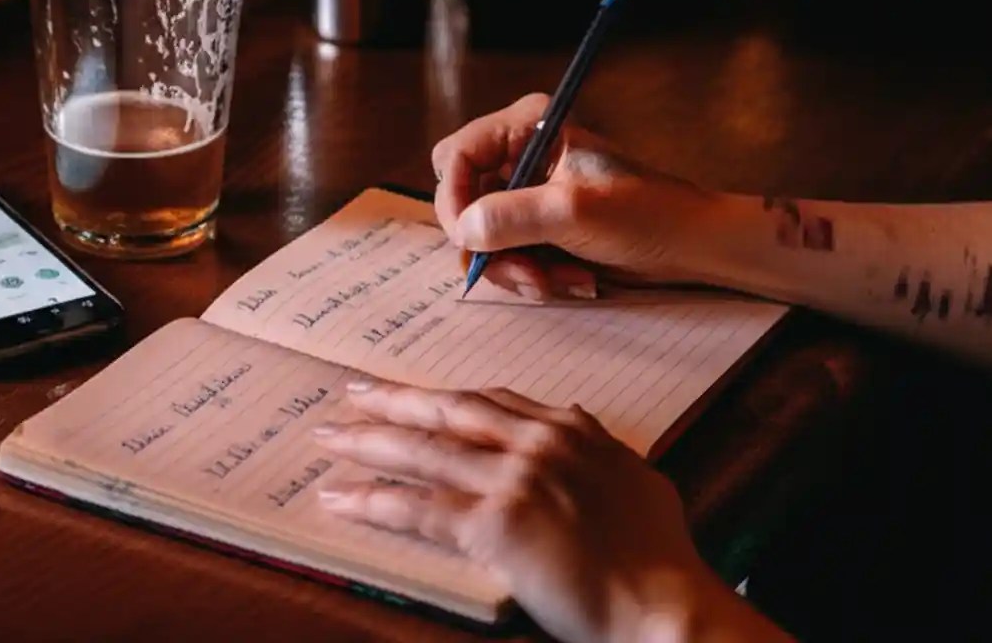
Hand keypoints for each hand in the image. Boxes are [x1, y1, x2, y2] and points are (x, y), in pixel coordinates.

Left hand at [311, 381, 709, 642]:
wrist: (663, 600)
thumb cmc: (659, 556)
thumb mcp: (637, 480)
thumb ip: (599, 453)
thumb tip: (581, 434)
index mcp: (573, 428)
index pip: (493, 400)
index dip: (446, 396)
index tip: (415, 392)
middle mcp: (540, 440)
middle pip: (449, 409)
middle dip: (394, 399)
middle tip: (351, 393)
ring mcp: (515, 477)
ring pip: (425, 450)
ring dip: (369, 441)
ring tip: (329, 439)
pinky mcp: (495, 521)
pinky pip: (418, 507)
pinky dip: (372, 500)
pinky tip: (340, 499)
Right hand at [432, 93, 746, 299]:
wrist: (690, 245)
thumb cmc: (645, 214)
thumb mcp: (572, 212)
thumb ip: (511, 217)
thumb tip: (461, 231)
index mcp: (527, 126)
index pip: (457, 156)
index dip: (453, 200)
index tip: (468, 240)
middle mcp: (522, 154)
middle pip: (464, 200)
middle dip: (489, 245)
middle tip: (523, 273)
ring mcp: (529, 193)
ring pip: (483, 237)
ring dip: (515, 268)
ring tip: (554, 282)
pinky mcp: (540, 226)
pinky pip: (508, 255)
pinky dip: (532, 275)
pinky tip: (571, 280)